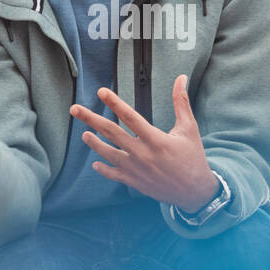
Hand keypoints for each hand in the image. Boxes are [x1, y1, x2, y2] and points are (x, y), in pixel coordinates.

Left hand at [71, 75, 219, 211]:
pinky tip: (95, 163)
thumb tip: (181, 77)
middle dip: (91, 119)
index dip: (114, 103)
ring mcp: (136, 169)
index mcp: (155, 139)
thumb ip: (181, 102)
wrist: (195, 192)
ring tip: (84, 134)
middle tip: (75, 109)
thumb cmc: (193, 157)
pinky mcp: (135, 182)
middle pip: (111, 132)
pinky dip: (103, 169)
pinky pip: (114, 174)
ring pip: (109, 153)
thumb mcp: (189, 127)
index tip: (101, 92)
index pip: (130, 117)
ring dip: (94, 143)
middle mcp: (142, 153)